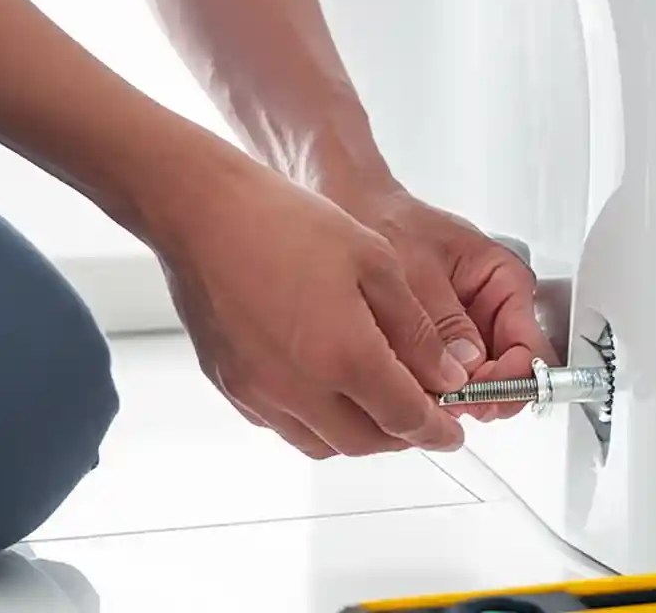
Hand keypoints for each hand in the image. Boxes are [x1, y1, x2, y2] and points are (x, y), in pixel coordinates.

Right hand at [153, 161, 466, 458]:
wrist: (202, 211)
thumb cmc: (287, 223)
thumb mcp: (376, 262)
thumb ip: (415, 330)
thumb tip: (446, 376)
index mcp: (344, 356)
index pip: (405, 419)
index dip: (437, 431)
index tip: (453, 432)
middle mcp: (299, 388)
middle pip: (366, 443)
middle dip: (402, 437)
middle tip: (424, 416)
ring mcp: (258, 392)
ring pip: (322, 444)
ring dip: (360, 435)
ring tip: (380, 404)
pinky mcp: (230, 386)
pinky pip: (283, 426)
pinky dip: (316, 424)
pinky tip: (330, 390)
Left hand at [324, 183, 558, 422]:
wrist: (347, 205)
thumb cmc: (384, 218)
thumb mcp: (414, 271)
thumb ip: (442, 323)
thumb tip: (465, 370)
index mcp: (503, 279)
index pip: (531, 346)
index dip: (511, 380)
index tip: (479, 396)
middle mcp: (492, 306)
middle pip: (511, 371)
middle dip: (483, 394)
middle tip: (450, 404)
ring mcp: (468, 326)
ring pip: (481, 381)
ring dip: (458, 396)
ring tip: (425, 397)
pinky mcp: (441, 341)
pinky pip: (450, 376)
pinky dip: (436, 390)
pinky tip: (412, 389)